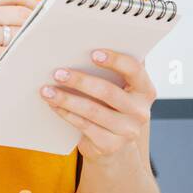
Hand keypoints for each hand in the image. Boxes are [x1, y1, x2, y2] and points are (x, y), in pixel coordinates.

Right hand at [0, 0, 38, 114]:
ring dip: (30, 44)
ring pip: (20, 33)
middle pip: (21, 12)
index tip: (45, 16)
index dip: (34, 2)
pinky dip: (22, 59)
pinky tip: (22, 65)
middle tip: (44, 39)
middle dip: (37, 26)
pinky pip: (12, 53)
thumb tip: (41, 13)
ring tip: (33, 53)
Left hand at [39, 49, 156, 162]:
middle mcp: (140, 111)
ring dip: (66, 99)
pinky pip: (84, 126)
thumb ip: (114, 70)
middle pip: (108, 92)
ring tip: (47, 90)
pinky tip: (54, 105)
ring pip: (93, 111)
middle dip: (80, 81)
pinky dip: (66, 113)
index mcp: (145, 90)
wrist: (115, 146)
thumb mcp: (120, 89)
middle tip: (57, 73)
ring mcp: (127, 131)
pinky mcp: (110, 146)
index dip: (115, 60)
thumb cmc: (112, 107)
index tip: (92, 53)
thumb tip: (84, 46)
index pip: (134, 70)